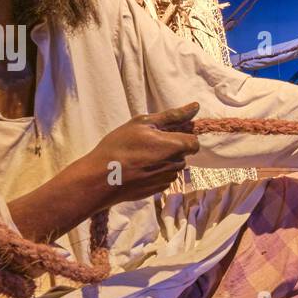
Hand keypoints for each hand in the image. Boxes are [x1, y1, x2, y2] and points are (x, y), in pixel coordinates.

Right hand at [81, 102, 201, 205]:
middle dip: (171, 148)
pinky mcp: (158, 190)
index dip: (182, 136)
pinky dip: (155, 172)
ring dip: (163, 160)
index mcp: (175, 146)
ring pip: (173, 166)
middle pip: (183, 154)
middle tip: (148, 144)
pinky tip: (139, 169)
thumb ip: (172, 115)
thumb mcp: (143, 123)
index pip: (194, 142)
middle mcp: (175, 165)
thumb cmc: (120, 146)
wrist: (102, 177)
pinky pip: (163, 178)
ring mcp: (167, 180)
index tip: (166, 135)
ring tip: (140, 157)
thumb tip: (195, 107)